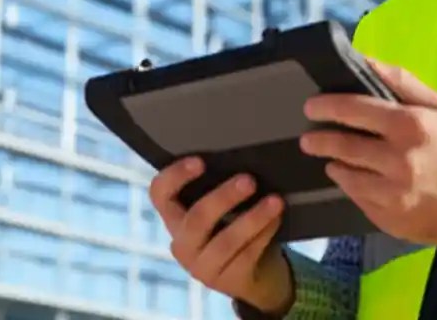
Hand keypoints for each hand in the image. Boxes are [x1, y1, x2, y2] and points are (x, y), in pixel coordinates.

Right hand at [148, 157, 294, 314]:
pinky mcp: (228, 281)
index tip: (199, 161)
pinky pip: (247, 256)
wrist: (256, 274)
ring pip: (225, 242)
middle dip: (223, 198)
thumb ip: (218, 187)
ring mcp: (203, 267)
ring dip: (253, 218)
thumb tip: (241, 154)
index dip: (174, 177)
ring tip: (275, 201)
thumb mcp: (221, 209)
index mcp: (175, 218)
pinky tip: (276, 219)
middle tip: (248, 180)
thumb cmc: (235, 227)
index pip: (160, 195)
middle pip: (195, 219)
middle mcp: (182, 244)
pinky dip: (264, 234)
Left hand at [300, 60, 436, 249]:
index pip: (353, 110)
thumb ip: (401, 82)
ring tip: (333, 160)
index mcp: (408, 126)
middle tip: (308, 138)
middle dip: (320, 140)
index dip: (326, 107)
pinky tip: (359, 182)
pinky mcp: (393, 221)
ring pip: (347, 177)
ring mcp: (394, 195)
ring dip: (336, 166)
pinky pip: (361, 202)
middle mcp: (397, 161)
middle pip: (343, 146)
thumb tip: (365, 60)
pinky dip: (356, 190)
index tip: (310, 107)